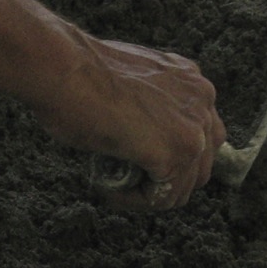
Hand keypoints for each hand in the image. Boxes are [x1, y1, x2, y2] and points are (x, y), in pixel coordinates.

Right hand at [33, 36, 224, 210]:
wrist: (63, 67)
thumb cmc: (79, 72)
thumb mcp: (130, 82)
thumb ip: (151, 105)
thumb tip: (144, 134)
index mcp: (191, 81)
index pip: (202, 135)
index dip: (170, 157)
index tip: (138, 162)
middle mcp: (203, 100)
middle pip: (200, 165)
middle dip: (164, 179)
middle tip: (127, 179)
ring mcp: (193, 128)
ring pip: (182, 188)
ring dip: (147, 194)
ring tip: (112, 184)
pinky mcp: (175, 152)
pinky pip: (161, 198)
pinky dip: (134, 200)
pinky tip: (110, 188)